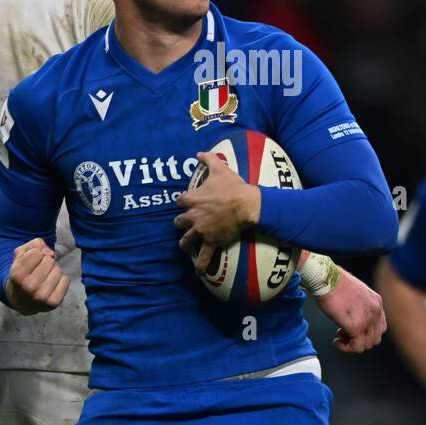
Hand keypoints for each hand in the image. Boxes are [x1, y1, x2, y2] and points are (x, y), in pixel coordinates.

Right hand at [5, 237, 68, 314]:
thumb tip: (50, 252)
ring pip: (58, 270)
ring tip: (44, 278)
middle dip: (45, 262)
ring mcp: (42, 296)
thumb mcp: (19, 256)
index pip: (37, 253)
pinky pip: (66, 280)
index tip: (30, 263)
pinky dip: (61, 280)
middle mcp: (29, 287)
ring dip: (53, 271)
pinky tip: (51, 285)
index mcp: (17, 274)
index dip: (35, 254)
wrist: (20, 301)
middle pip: (49, 260)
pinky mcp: (53, 303)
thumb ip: (33, 245)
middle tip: (38, 271)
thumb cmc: (21, 274)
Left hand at [175, 151, 260, 272]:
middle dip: (181, 223)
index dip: (182, 202)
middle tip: (185, 224)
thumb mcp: (220, 169)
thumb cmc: (233, 186)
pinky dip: (201, 265)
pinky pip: (204, 256)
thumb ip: (208, 159)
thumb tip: (199, 152)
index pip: (179, 201)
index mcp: (192, 199)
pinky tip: (199, 273)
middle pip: (178, 222)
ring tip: (186, 246)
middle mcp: (193, 216)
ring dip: (185, 243)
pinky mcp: (211, 241)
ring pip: (185, 240)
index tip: (185, 202)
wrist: (247, 204)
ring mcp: (201, 230)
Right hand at [314, 267, 386, 352]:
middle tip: (343, 333)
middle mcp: (376, 312)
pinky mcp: (357, 327)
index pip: (379, 327)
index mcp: (377, 302)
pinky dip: (346, 348)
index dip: (365, 332)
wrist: (327, 279)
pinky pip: (356, 347)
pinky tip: (337, 342)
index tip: (350, 327)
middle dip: (359, 339)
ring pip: (367, 345)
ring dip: (352, 344)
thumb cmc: (333, 282)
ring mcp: (368, 320)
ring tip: (340, 337)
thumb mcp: (353, 292)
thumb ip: (358, 304)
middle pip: (375, 338)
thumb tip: (350, 314)